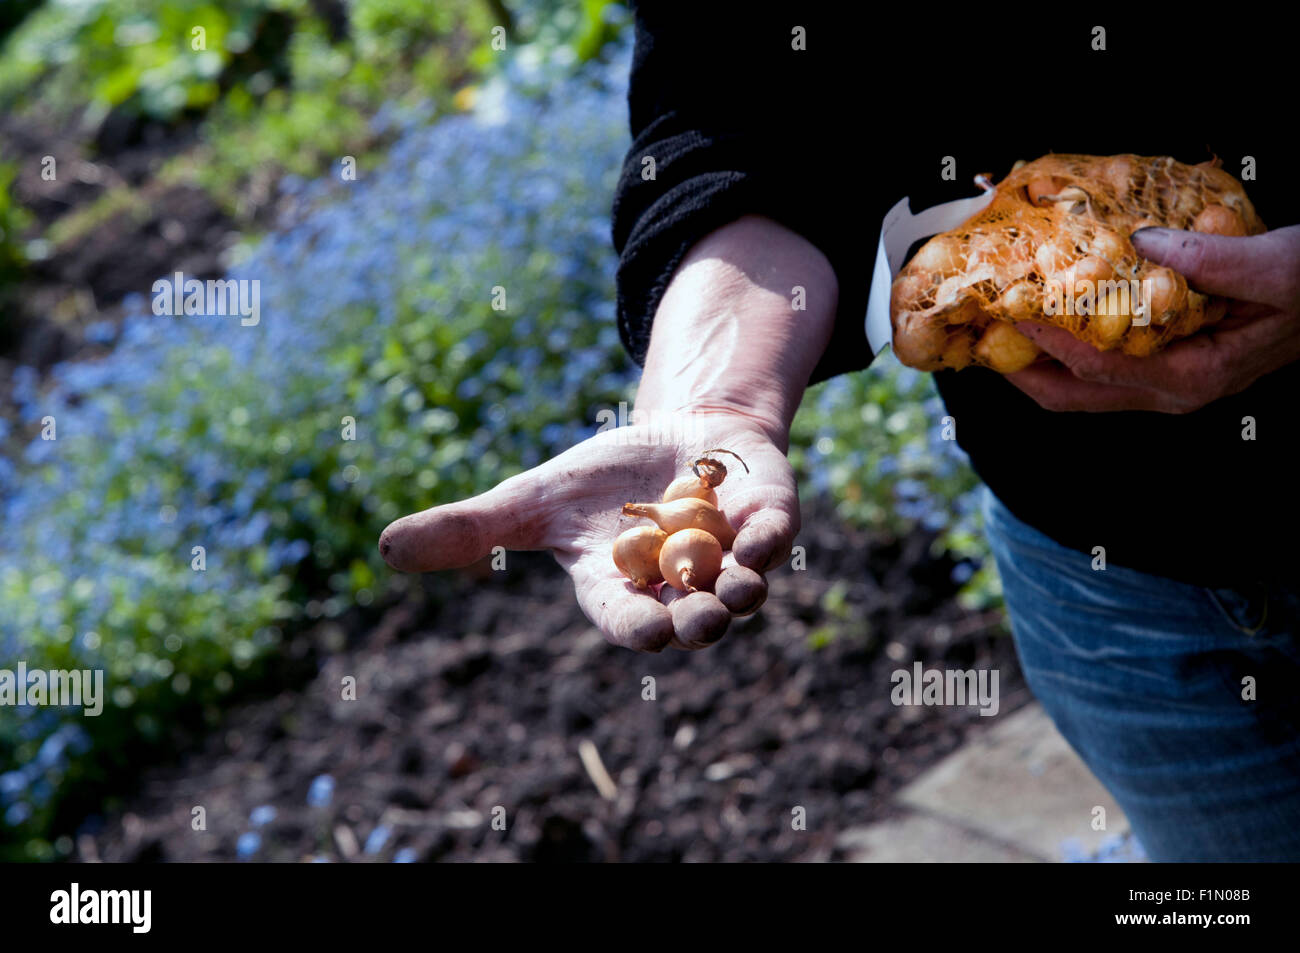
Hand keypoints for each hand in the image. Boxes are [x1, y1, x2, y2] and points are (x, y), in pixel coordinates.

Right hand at [377, 410, 797, 652]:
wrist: (674, 436)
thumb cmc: (598, 481)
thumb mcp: (531, 503)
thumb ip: (470, 532)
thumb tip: (384, 548)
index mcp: (622, 591)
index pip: (628, 621)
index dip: (637, 628)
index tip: (648, 633)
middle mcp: (680, 588)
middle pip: (691, 619)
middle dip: (697, 622)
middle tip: (700, 621)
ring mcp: (730, 557)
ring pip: (740, 588)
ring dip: (741, 591)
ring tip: (740, 589)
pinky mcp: (767, 520)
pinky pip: (774, 538)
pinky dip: (771, 538)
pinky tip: (765, 534)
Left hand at [1006, 225, 1299, 412]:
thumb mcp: (1277, 265)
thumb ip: (1212, 259)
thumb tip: (1143, 244)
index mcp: (1194, 377)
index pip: (1098, 367)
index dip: (1046, 341)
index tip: (1009, 311)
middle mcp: (1173, 393)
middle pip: (1073, 395)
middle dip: (1020, 370)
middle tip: (978, 336)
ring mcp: (1167, 387)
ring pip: (1081, 391)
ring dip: (1035, 364)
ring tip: (995, 331)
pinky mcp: (1166, 370)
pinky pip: (1099, 373)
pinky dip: (1064, 352)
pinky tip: (1045, 322)